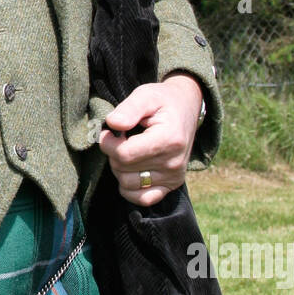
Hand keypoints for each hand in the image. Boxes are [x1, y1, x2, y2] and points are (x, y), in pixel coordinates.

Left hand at [98, 73, 202, 205]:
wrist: (186, 109)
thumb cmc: (162, 101)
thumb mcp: (146, 95)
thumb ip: (129, 108)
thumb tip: (112, 124)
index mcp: (169, 139)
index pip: (124, 154)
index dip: (108, 143)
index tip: (109, 132)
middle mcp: (174, 162)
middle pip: (123, 169)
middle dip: (114, 153)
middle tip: (122, 138)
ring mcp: (174, 176)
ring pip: (127, 184)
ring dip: (120, 169)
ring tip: (129, 151)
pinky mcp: (172, 185)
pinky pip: (143, 199)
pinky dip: (130, 188)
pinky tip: (130, 170)